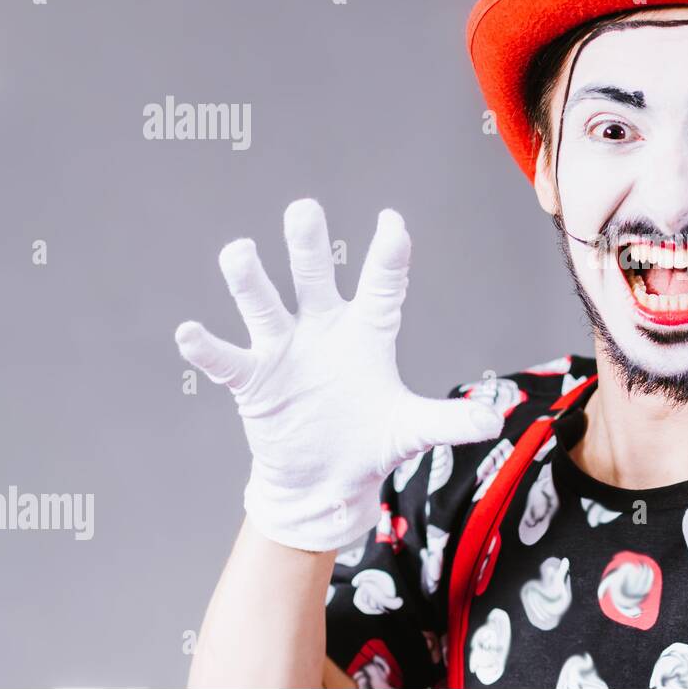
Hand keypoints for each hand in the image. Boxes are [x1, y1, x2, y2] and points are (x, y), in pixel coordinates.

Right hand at [175, 199, 503, 551]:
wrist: (324, 481)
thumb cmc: (369, 442)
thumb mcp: (412, 430)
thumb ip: (449, 421)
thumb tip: (495, 422)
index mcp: (366, 331)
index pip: (381, 283)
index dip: (387, 253)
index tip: (392, 221)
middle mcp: (322, 328)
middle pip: (312, 276)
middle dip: (306, 243)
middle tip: (302, 208)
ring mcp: (284, 350)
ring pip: (264, 304)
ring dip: (250, 280)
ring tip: (240, 252)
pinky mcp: (254, 381)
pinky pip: (228, 358)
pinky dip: (209, 347)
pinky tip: (192, 332)